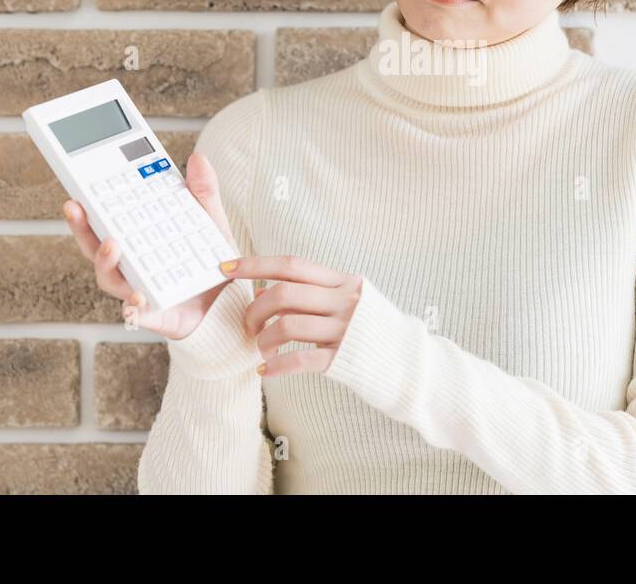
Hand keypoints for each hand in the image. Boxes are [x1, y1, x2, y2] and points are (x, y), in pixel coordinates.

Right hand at [63, 152, 239, 339]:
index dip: (87, 205)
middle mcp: (130, 264)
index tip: (76, 185)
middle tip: (76, 206)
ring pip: (109, 278)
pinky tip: (137, 297)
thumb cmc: (208, 261)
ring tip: (111, 244)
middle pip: (95, 245)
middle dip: (81, 226)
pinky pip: (137, 313)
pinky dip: (134, 307)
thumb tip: (198, 158)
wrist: (229, 302)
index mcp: (137, 238)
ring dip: (105, 261)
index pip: (105, 220)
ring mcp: (137, 288)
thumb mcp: (209, 221)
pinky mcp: (153, 315)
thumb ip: (203, 192)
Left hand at [221, 256, 361, 377]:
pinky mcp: (344, 358)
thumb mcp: (349, 301)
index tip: (226, 267)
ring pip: (288, 325)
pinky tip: (266, 371)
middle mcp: (345, 300)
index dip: (256, 264)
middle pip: (285, 293)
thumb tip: (265, 289)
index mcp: (343, 281)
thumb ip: (314, 293)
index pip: (293, 265)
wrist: (409, 362)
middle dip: (256, 309)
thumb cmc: (372, 330)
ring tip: (261, 350)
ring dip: (264, 339)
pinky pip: (301, 359)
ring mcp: (345, 329)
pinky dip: (277, 366)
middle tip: (249, 325)